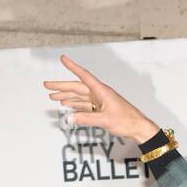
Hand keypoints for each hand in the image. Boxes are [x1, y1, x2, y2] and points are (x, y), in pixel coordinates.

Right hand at [43, 54, 158, 142]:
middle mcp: (100, 94)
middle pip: (77, 87)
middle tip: (47, 85)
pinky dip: (75, 105)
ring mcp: (101, 102)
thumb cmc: (128, 121)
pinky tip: (68, 105)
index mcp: (102, 91)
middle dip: (62, 86)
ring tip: (53, 97)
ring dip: (67, 96)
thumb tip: (69, 118)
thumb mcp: (105, 120)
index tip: (63, 58)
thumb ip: (85, 119)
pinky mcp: (102, 109)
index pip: (84, 76)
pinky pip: (85, 105)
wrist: (139, 128)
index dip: (72, 67)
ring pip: (80, 97)